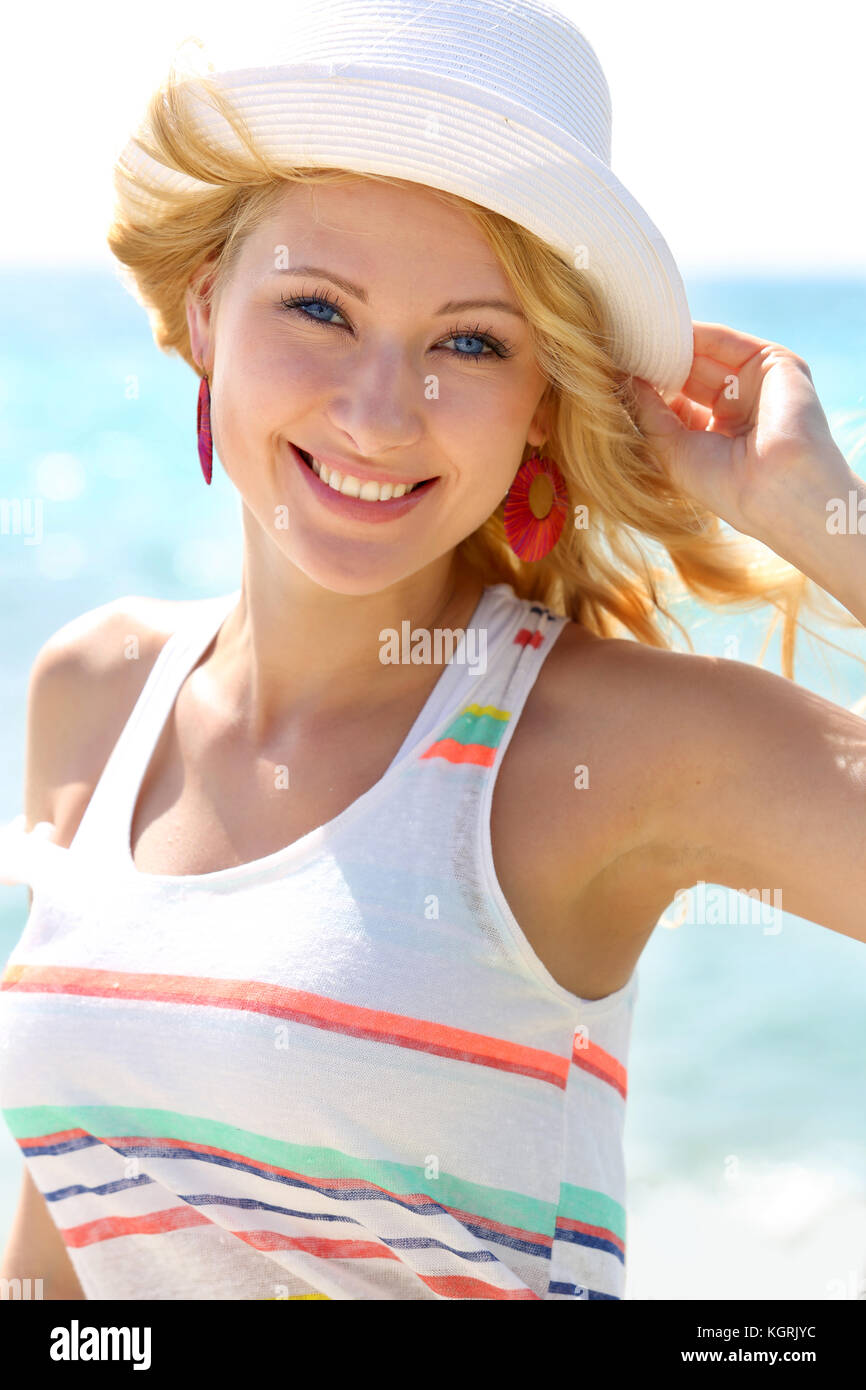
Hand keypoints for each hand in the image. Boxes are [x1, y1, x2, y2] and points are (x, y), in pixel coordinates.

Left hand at [630, 322, 854, 552]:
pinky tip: (663, 332)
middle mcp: (740, 410)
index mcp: (719, 438)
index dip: (649, 389)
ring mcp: (758, 386)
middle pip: (691, 374)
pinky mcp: (775, 364)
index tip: (613, 375)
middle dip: (657, 363)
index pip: (679, 402)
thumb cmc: (722, 484)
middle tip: (618, 348)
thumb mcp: (671, 448)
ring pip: (707, 355)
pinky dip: (696, 334)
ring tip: (633, 336)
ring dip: (671, 347)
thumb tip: (621, 379)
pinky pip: (727, 341)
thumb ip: (647, 410)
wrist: (775, 487)